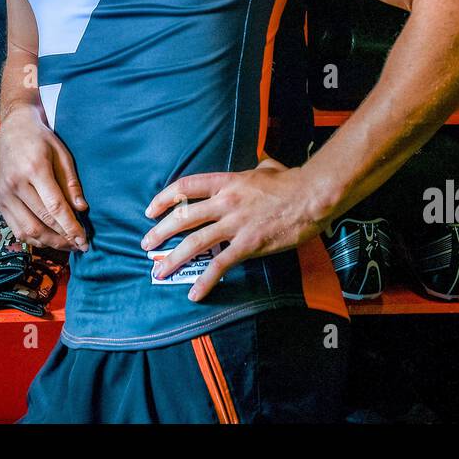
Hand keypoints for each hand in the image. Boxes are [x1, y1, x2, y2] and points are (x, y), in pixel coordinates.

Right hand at [0, 105, 87, 251]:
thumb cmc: (40, 139)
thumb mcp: (62, 154)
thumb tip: (82, 209)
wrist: (11, 129)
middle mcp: (15, 184)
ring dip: (49, 242)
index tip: (84, 240)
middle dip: (63, 238)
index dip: (71, 227)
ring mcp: (4, 194)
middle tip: (80, 245)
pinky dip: (33, 238)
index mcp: (34, 169)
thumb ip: (71, 182)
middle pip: (41, 222)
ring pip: (28, 230)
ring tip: (67, 244)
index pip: (55, 207)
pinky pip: (16, 228)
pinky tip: (48, 239)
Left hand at [142, 159, 326, 301]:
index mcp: (228, 182)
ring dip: (173, 258)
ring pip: (195, 241)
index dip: (164, 198)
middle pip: (183, 216)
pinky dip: (205, 280)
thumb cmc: (293, 182)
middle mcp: (226, 202)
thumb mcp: (268, 168)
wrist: (312, 197)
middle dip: (160, 232)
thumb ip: (257, 169)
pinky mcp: (248, 244)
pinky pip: (220, 264)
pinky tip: (194, 292)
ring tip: (159, 270)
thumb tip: (261, 165)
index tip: (151, 210)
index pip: (186, 187)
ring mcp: (236, 224)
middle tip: (146, 244)